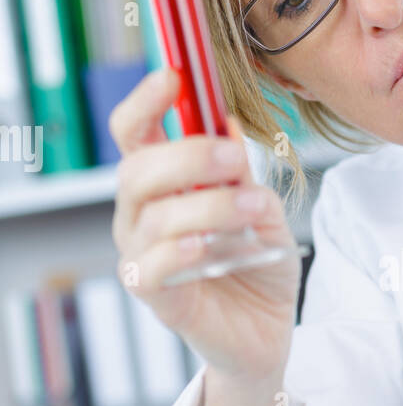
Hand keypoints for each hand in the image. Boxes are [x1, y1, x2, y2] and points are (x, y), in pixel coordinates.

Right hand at [109, 67, 300, 381]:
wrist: (267, 330)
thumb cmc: (257, 263)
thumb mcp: (261, 207)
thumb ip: (240, 172)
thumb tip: (225, 122)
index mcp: (160, 184)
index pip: (132, 133)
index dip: (144, 101)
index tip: (174, 76)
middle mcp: (140, 216)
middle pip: (138, 170)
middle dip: (188, 156)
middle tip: (236, 158)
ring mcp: (143, 256)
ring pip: (156, 217)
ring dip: (211, 205)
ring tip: (255, 209)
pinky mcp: (157, 299)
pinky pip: (150, 268)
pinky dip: (179, 252)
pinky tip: (207, 247)